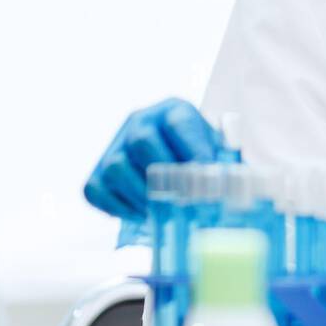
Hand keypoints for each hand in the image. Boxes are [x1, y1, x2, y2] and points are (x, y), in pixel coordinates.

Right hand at [83, 98, 221, 219]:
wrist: (179, 171)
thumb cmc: (204, 162)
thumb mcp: (220, 155)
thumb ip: (225, 165)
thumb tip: (228, 185)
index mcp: (173, 110)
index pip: (179, 123)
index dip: (194, 151)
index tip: (209, 178)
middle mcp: (140, 121)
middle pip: (142, 140)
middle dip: (164, 175)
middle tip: (185, 201)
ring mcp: (115, 147)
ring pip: (116, 167)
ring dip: (142, 195)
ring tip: (165, 212)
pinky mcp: (97, 174)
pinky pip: (98, 191)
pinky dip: (120, 208)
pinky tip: (143, 215)